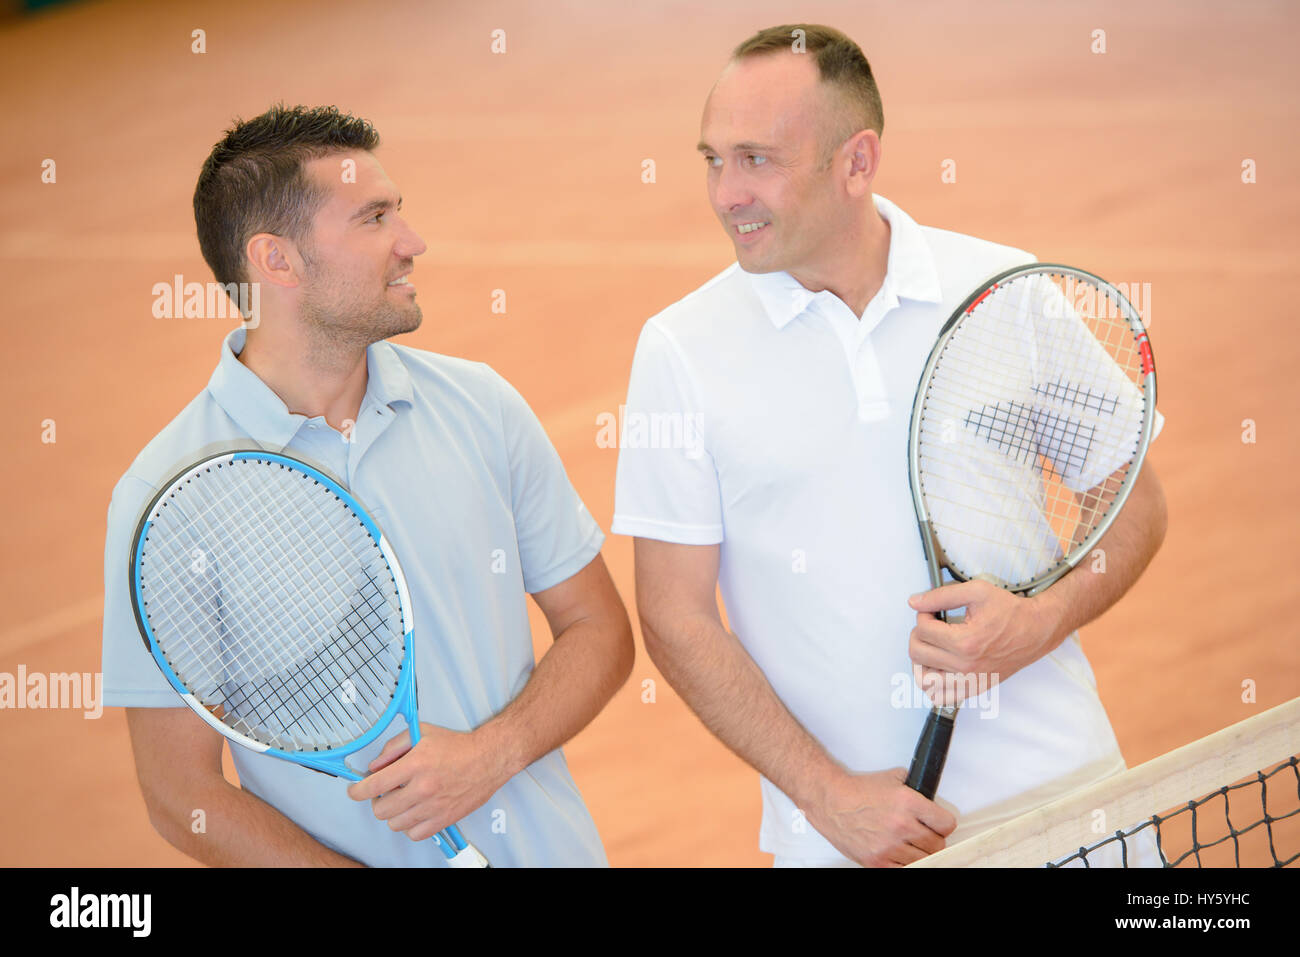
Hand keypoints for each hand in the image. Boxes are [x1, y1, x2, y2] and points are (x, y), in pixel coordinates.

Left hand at [346, 724, 508, 841]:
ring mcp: (433, 806)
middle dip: (377, 800)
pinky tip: (415, 812)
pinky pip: (414, 834)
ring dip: (394, 813)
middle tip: (386, 792)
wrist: (489, 758)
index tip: (355, 791)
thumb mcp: (421, 733)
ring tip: (403, 800)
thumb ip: (393, 747)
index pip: (374, 785)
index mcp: (415, 764)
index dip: (357, 791)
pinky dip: (410, 826)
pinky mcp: (444, 819)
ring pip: (395, 824)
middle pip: (381, 809)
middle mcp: (423, 788)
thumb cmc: (458, 746)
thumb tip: (375, 767)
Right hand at [806, 768, 956, 866]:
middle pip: (937, 845)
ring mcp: (889, 846)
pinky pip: (904, 870)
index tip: (939, 826)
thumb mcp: (891, 779)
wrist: (832, 803)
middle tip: (924, 835)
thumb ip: (914, 789)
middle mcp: (901, 825)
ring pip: (923, 860)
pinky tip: (900, 854)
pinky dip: (905, 864)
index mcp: (908, 803)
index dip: (944, 824)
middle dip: (933, 840)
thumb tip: (929, 798)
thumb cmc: (857, 792)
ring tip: (909, 844)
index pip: (946, 824)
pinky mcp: (877, 861)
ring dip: (919, 853)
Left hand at [907, 579, 1062, 706]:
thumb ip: (942, 595)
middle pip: (917, 653)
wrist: (1036, 630)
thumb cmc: (1010, 612)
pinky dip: (933, 683)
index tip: (933, 612)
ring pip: (923, 679)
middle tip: (931, 626)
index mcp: (965, 642)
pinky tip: (939, 665)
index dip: (923, 615)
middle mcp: (966, 667)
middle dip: (919, 634)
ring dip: (921, 660)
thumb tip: (914, 602)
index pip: (923, 630)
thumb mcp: (977, 591)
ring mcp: (970, 682)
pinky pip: (940, 696)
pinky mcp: (975, 689)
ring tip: (932, 646)